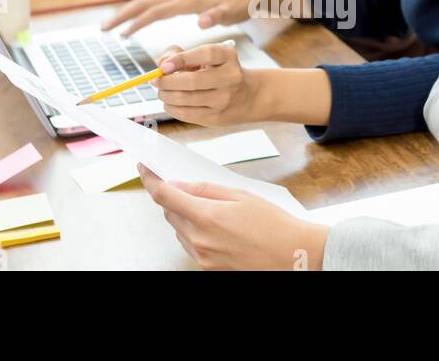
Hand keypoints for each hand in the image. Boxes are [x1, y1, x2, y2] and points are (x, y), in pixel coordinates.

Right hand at [103, 0, 279, 37]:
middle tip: (103, 28)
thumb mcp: (234, 10)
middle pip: (143, 0)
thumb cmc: (242, 0)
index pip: (155, 10)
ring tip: (112, 18)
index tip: (121, 35)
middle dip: (122, 14)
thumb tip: (202, 20)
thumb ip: (217, 14)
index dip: (136, 22)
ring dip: (126, 2)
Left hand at [138, 164, 328, 269]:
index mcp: (206, 217)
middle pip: (169, 213)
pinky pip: (190, 245)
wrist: (293, 255)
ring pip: (178, 230)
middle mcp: (199, 240)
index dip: (150, 179)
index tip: (144, 170)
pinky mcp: (208, 268)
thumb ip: (206, 189)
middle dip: (174, 198)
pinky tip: (217, 228)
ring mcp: (202, 257)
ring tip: (214, 212)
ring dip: (185, 217)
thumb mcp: (241, 195)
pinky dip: (194, 233)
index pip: (164, 195)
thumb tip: (181, 185)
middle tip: (189, 188)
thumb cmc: (274, 226)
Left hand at [152, 44, 263, 125]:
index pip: (204, 54)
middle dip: (166, 82)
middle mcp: (230, 77)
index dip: (180, 59)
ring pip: (185, 99)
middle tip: (156, 80)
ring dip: (166, 95)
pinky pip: (186, 114)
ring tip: (162, 92)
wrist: (247, 96)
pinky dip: (171, 108)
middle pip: (191, 81)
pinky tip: (170, 103)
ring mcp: (224, 100)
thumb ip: (180, 53)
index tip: (163, 66)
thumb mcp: (206, 56)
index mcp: (227, 56)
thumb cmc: (220, 71)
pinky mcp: (217, 117)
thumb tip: (161, 63)